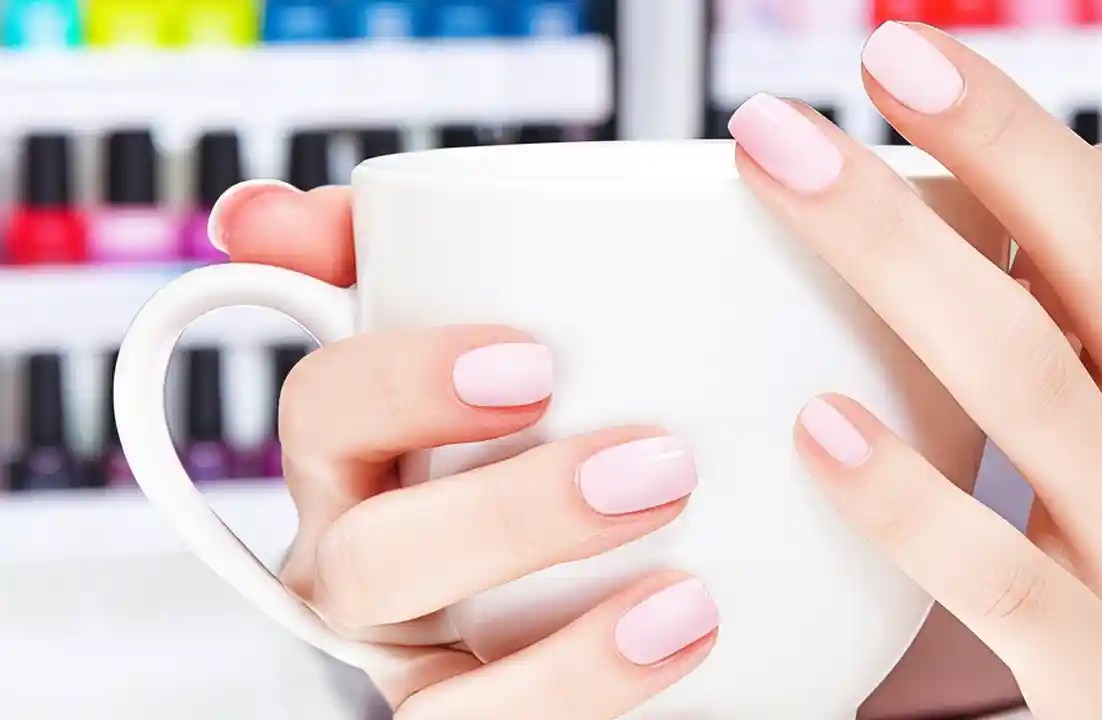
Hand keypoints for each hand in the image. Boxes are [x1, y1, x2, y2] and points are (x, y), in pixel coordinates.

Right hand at [211, 184, 717, 717]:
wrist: (703, 545)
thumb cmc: (586, 407)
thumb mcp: (534, 319)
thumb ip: (425, 246)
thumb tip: (258, 217)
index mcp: (367, 456)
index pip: (325, 410)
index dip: (399, 384)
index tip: (534, 361)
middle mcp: (372, 565)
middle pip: (366, 560)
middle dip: (499, 519)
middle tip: (656, 466)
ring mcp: (424, 660)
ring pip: (427, 690)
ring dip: (558, 655)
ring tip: (689, 591)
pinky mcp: (489, 716)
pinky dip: (581, 691)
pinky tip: (686, 630)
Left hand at [730, 22, 1101, 718]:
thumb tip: (990, 268)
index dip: (1041, 141)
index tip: (927, 78)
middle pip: (1098, 258)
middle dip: (987, 138)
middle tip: (878, 54)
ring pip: (1030, 380)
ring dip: (896, 259)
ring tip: (787, 171)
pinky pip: (1000, 571)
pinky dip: (907, 495)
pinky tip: (820, 427)